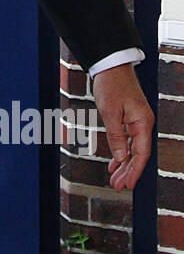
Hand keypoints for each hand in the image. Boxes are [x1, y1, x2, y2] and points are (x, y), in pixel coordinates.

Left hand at [91, 63, 153, 191]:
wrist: (110, 66)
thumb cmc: (111, 85)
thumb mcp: (110, 112)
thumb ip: (116, 136)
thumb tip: (122, 158)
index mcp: (142, 123)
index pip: (141, 154)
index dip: (135, 171)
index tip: (128, 185)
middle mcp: (142, 124)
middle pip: (137, 154)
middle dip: (128, 172)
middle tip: (117, 186)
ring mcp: (136, 122)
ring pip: (132, 149)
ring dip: (123, 165)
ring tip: (115, 179)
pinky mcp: (129, 119)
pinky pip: (127, 141)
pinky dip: (120, 153)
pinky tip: (114, 164)